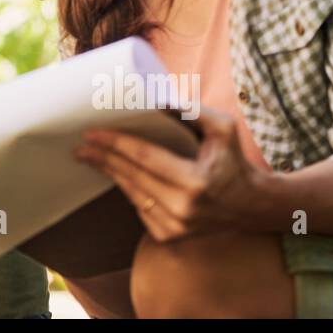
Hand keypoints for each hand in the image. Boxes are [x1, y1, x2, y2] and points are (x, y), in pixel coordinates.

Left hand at [73, 106, 268, 241]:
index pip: (144, 158)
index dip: (116, 144)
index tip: (92, 133)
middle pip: (132, 176)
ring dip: (110, 173)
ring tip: (91, 156)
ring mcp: (175, 227)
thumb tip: (157, 96)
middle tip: (81, 144)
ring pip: (131, 193)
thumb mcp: (223, 128)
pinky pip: (139, 207)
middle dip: (104, 157)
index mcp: (195, 182)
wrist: (251, 205)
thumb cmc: (235, 160)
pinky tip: (115, 174)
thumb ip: (193, 111)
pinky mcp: (169, 236)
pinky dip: (127, 189)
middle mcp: (183, 208)